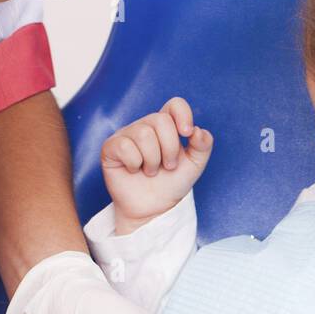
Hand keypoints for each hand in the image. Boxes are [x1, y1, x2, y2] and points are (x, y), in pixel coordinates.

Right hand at [101, 97, 213, 233]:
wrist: (153, 209)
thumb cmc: (170, 185)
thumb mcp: (194, 166)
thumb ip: (203, 146)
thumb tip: (198, 130)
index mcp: (166, 126)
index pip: (175, 105)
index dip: (183, 114)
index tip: (187, 134)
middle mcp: (145, 126)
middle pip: (161, 120)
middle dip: (170, 148)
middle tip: (168, 166)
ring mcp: (126, 135)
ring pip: (143, 134)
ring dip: (153, 160)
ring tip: (151, 171)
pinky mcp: (111, 147)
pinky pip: (125, 146)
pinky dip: (135, 163)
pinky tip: (134, 170)